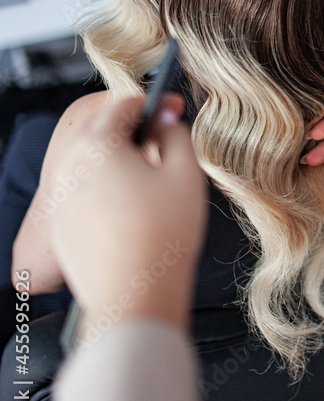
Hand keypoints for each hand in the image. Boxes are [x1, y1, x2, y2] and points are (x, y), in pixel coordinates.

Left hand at [49, 94, 206, 334]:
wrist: (134, 296)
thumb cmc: (162, 235)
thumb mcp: (185, 173)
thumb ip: (177, 134)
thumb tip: (166, 125)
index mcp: (97, 144)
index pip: (124, 104)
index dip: (155, 105)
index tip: (173, 112)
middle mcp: (69, 165)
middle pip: (103, 131)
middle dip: (134, 132)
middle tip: (165, 148)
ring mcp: (60, 196)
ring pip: (92, 164)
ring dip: (118, 163)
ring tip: (150, 186)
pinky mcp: (61, 225)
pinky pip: (84, 193)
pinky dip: (105, 192)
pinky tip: (131, 214)